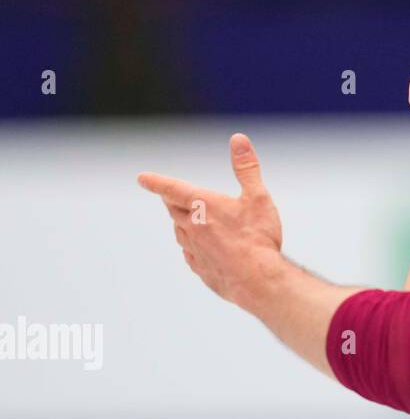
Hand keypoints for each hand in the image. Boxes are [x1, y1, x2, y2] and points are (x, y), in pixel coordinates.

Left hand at [137, 133, 284, 309]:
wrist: (257, 280)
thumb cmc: (259, 237)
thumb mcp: (258, 196)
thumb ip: (246, 168)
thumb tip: (238, 138)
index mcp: (204, 206)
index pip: (173, 188)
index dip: (156, 181)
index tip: (142, 177)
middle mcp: (192, 227)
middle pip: (173, 210)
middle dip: (170, 200)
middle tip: (170, 195)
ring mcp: (194, 250)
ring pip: (179, 232)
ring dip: (180, 222)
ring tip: (188, 220)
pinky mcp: (200, 269)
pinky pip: (189, 253)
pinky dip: (190, 246)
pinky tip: (199, 248)